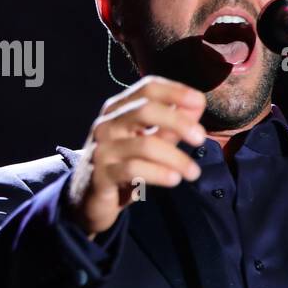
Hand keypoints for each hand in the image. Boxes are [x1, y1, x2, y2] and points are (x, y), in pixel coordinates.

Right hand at [64, 75, 206, 237]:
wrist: (87, 199)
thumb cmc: (123, 165)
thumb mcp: (148, 141)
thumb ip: (171, 125)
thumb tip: (197, 105)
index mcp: (118, 110)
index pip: (147, 88)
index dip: (175, 91)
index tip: (198, 102)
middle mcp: (107, 124)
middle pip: (145, 110)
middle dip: (178, 122)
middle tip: (200, 138)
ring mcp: (101, 149)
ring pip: (144, 144)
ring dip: (176, 158)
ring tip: (193, 172)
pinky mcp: (100, 175)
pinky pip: (134, 169)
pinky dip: (159, 173)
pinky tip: (174, 179)